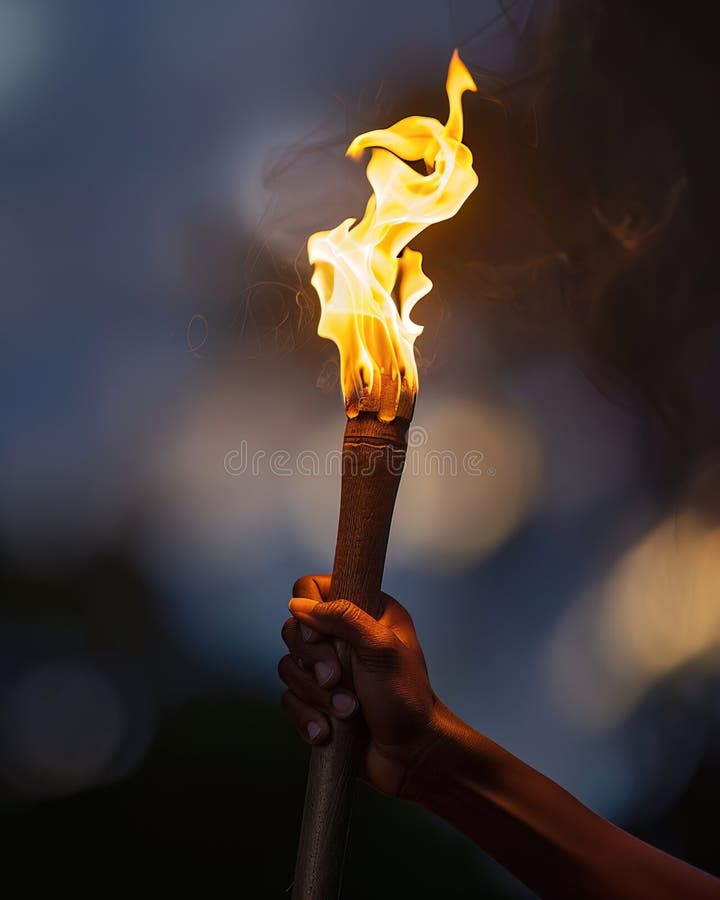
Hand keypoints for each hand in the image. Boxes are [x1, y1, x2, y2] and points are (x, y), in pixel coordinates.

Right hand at [279, 574, 440, 795]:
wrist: (411, 757)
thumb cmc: (406, 699)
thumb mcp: (382, 649)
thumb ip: (343, 618)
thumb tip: (298, 604)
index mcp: (365, 611)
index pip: (314, 588)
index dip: (307, 610)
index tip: (319, 637)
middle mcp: (344, 636)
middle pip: (294, 629)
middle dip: (313, 662)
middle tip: (337, 680)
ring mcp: (329, 670)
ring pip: (290, 667)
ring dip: (315, 695)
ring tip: (346, 712)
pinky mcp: (318, 700)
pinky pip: (290, 699)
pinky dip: (306, 717)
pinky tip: (326, 732)